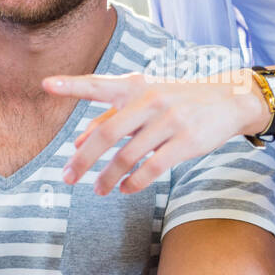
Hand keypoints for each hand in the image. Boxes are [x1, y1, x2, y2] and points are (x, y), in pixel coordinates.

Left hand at [41, 68, 268, 193]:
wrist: (229, 100)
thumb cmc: (178, 100)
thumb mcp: (146, 99)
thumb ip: (110, 117)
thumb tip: (77, 142)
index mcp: (136, 87)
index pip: (98, 85)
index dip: (72, 85)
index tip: (45, 84)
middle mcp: (150, 100)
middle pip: (107, 132)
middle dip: (83, 159)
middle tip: (67, 178)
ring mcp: (169, 121)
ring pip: (128, 155)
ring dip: (108, 177)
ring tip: (98, 190)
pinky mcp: (186, 141)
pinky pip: (152, 168)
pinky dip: (134, 182)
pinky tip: (125, 189)